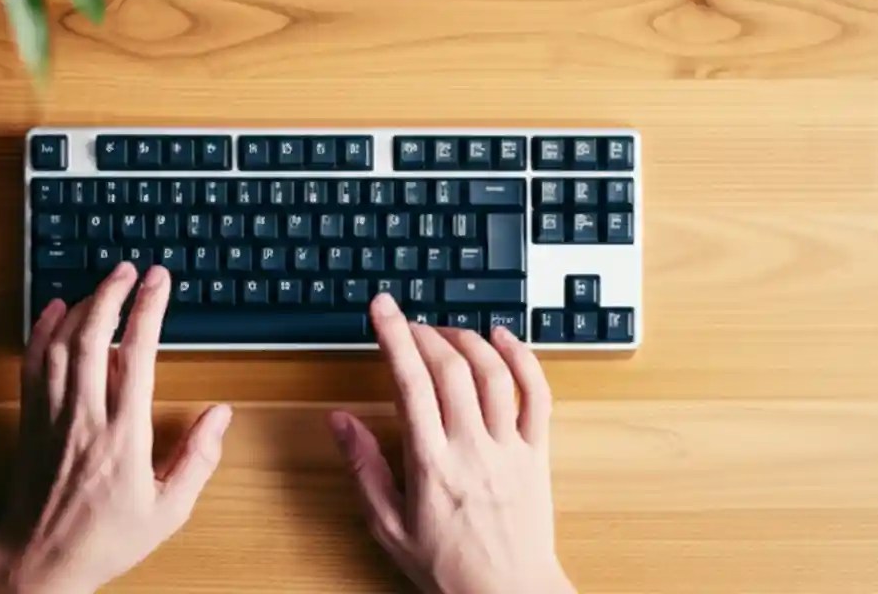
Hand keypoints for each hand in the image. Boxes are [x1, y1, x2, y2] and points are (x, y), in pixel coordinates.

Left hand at [0, 264, 231, 593]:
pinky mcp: (30, 422)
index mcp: (122, 435)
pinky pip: (33, 365)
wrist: (38, 563)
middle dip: (112, 293)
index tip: (159, 281)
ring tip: (102, 284)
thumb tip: (220, 416)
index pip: (136, 356)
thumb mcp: (168, 511)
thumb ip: (198, 459)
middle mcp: (84, 417)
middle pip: (93, 337)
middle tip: (129, 269)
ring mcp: (52, 417)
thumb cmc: (103, 540)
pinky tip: (55, 311)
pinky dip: (42, 331)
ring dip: (81, 306)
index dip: (149, 310)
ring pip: (60, 345)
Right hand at [331, 294, 574, 593]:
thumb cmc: (448, 568)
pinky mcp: (537, 453)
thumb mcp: (388, 526)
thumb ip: (363, 469)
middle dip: (424, 332)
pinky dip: (522, 358)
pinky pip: (537, 394)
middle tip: (406, 322)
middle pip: (451, 369)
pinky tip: (503, 338)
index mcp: (431, 466)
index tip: (382, 309)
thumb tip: (340, 421)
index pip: (410, 384)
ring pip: (493, 374)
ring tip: (445, 331)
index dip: (394, 338)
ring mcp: (510, 448)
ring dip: (468, 340)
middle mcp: (472, 449)